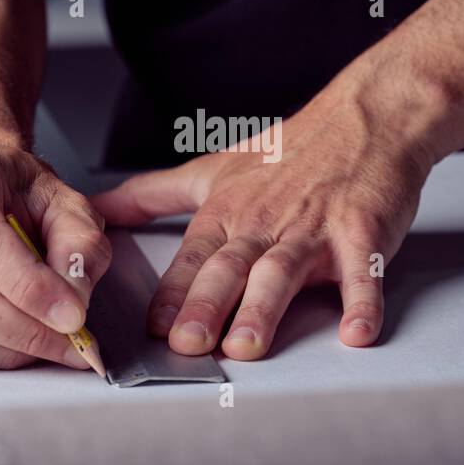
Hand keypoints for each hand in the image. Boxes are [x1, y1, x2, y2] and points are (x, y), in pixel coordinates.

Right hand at [0, 138, 110, 368]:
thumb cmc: (16, 193)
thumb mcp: (66, 203)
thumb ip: (80, 246)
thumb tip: (71, 301)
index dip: (30, 288)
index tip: (72, 316)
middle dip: (25, 329)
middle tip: (70, 341)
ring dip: (5, 349)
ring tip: (45, 342)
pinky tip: (12, 341)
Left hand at [91, 83, 431, 359]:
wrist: (364, 119)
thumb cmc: (292, 152)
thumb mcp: (212, 170)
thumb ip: (152, 196)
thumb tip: (98, 209)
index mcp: (229, 212)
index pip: (193, 256)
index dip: (173, 293)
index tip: (155, 328)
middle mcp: (266, 222)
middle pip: (231, 266)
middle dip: (206, 306)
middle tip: (188, 344)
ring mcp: (315, 228)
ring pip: (283, 270)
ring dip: (264, 309)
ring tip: (248, 345)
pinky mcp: (362, 232)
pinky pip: (361, 272)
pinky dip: (361, 302)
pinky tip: (356, 332)